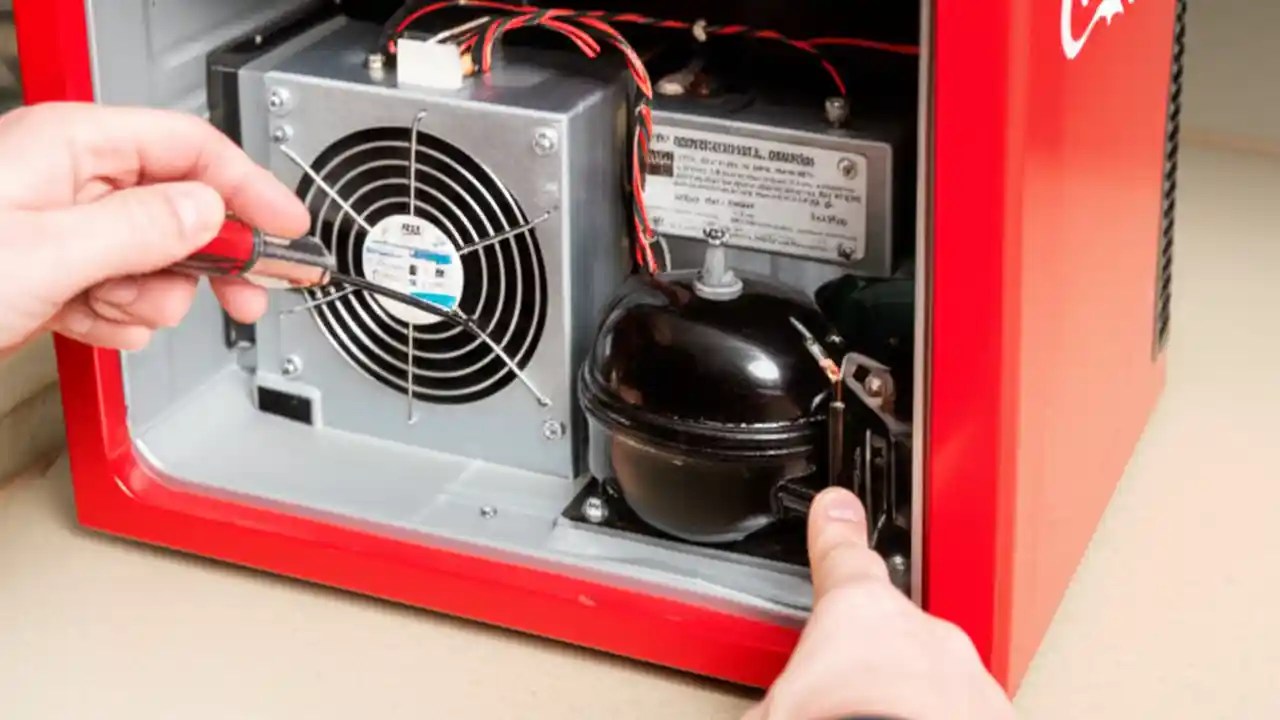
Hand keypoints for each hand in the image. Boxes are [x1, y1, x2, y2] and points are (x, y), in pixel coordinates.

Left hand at [0, 102, 310, 351]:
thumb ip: (139, 228)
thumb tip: (210, 213)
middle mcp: (70, 180)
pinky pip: (122, 295)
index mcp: (71, 146)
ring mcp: (63, 228)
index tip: (289, 227)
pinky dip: (115, 318)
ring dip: (146, 298)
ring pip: (156, 262)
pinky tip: (87, 320)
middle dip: (208, 260)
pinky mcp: (56, 274)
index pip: (191, 148)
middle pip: (181, 210)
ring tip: (108, 305)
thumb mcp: (48, 249)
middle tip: (245, 293)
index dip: (249, 188)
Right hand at [744, 489, 1015, 719]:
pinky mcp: (995, 713)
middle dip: (875, 659)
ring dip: (913, 697)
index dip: (836, 532)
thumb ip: (782, 684)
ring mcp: (965, 674)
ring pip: (936, 674)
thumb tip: (753, 713)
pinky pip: (966, 710)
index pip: (842, 557)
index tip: (837, 508)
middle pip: (895, 631)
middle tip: (846, 696)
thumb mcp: (778, 701)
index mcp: (858, 610)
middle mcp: (921, 632)